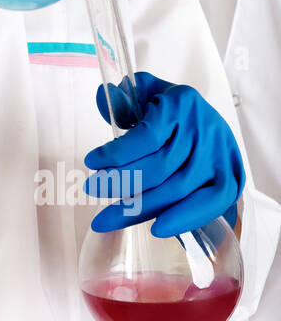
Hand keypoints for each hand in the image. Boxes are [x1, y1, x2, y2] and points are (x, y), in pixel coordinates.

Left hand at [82, 71, 244, 236]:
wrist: (208, 121)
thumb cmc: (170, 110)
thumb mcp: (147, 91)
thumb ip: (124, 96)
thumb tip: (107, 99)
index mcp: (181, 104)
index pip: (148, 135)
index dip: (118, 152)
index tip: (90, 162)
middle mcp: (203, 130)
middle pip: (160, 167)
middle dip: (121, 182)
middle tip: (91, 190)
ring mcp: (219, 156)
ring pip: (178, 189)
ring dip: (140, 207)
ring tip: (106, 218)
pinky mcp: (230, 179)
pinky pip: (209, 203)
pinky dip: (184, 219)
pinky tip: (156, 229)